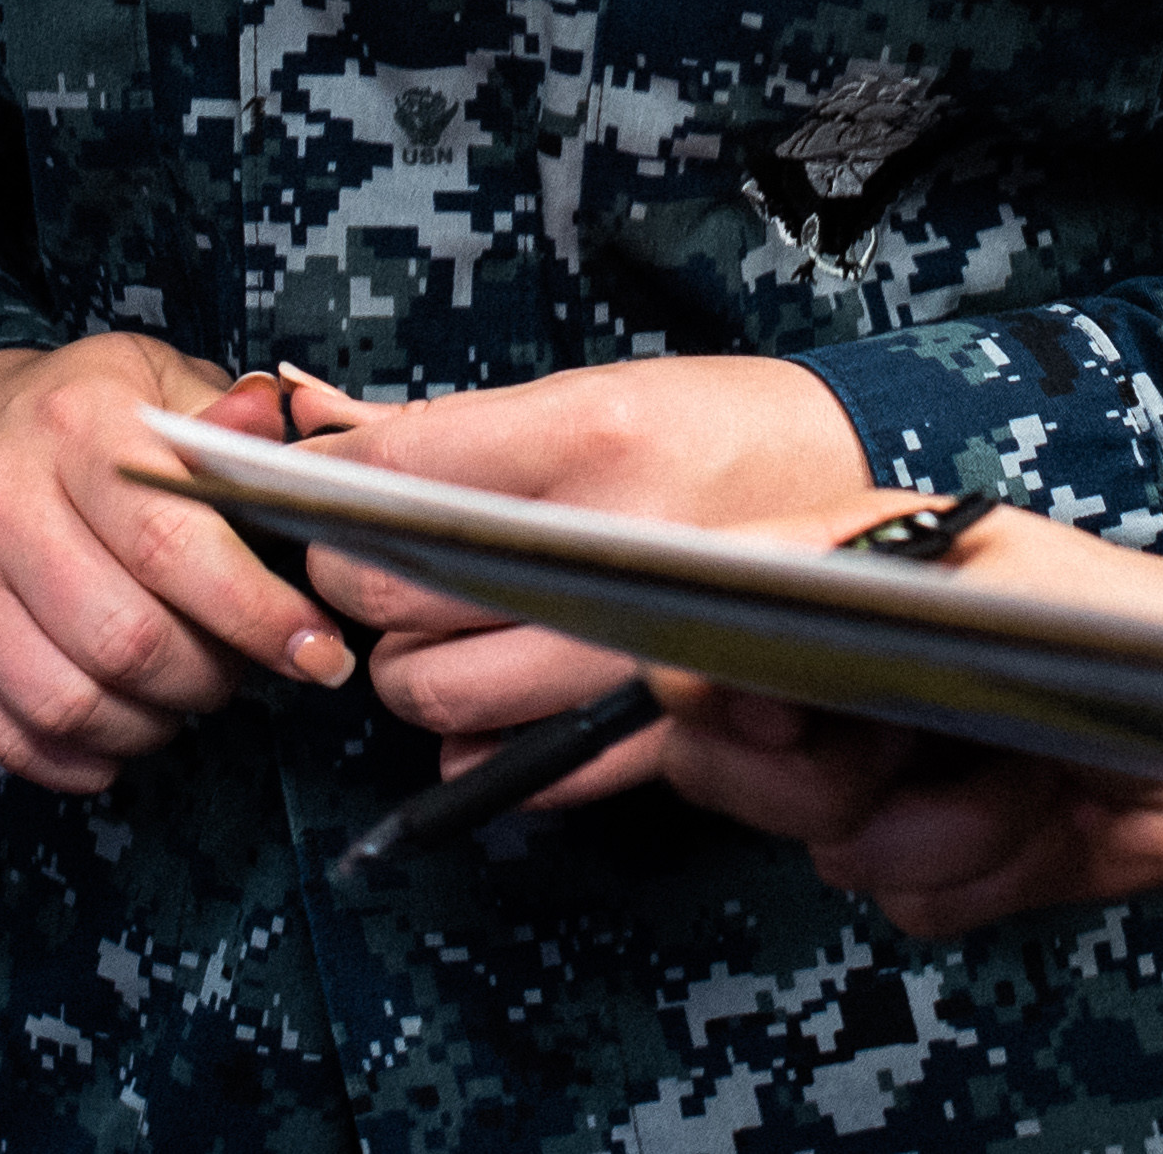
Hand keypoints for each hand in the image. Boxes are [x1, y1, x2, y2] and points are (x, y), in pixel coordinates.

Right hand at [0, 336, 362, 794]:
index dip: (259, 616)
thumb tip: (295, 455)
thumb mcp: (152, 383)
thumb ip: (228, 425)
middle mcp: (1, 501)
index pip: (174, 544)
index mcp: (75, 425)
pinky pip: (9, 736)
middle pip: (128, 640)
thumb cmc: (69, 416)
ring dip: (150, 726)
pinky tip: (115, 732)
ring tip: (178, 696)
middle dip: (211, 678)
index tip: (318, 653)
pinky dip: (77, 758)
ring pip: (70, 702)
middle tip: (240, 668)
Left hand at [286, 358, 866, 805]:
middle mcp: (612, 543)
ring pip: (438, 694)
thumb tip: (315, 440)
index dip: (336, 494)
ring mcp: (638, 645)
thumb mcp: (588, 392)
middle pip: (394, 596)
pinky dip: (482, 749)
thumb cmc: (713, 427)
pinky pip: (519, 769)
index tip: (329, 497)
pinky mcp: (660, 726)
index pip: (397, 482)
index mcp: (592, 437)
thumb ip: (448, 433)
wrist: (848, 481)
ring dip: (411, 671)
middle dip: (361, 584)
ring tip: (443, 632)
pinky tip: (499, 696)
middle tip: (385, 566)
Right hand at [653, 496, 1162, 925]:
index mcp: (842, 584)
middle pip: (725, 765)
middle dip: (833, 778)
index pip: (699, 640)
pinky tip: (1041, 822)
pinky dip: (980, 872)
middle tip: (914, 746)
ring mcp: (882, 779)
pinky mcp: (932, 860)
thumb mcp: (996, 583)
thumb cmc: (1132, 629)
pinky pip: (904, 900)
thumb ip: (857, 597)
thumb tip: (729, 618)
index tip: (786, 718)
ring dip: (943, 823)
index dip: (717, 692)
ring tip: (1023, 770)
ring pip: (827, 846)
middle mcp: (841, 681)